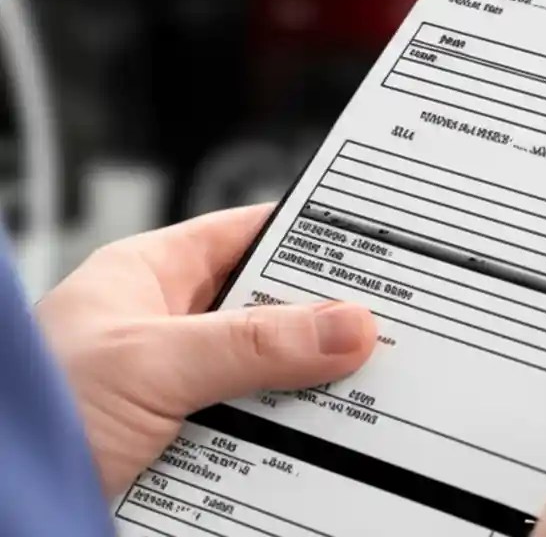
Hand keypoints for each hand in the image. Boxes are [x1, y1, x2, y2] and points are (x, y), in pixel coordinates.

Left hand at [35, 205, 377, 495]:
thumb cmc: (26, 412)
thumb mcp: (151, 362)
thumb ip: (253, 342)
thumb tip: (347, 325)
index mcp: (149, 277)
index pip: (249, 234)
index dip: (310, 235)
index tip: (372, 247)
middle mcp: (169, 329)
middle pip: (272, 314)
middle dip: (320, 329)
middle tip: (376, 336)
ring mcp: (179, 390)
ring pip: (271, 379)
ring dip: (303, 393)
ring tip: (346, 395)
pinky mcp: (189, 445)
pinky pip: (258, 434)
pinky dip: (286, 443)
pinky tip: (311, 446)